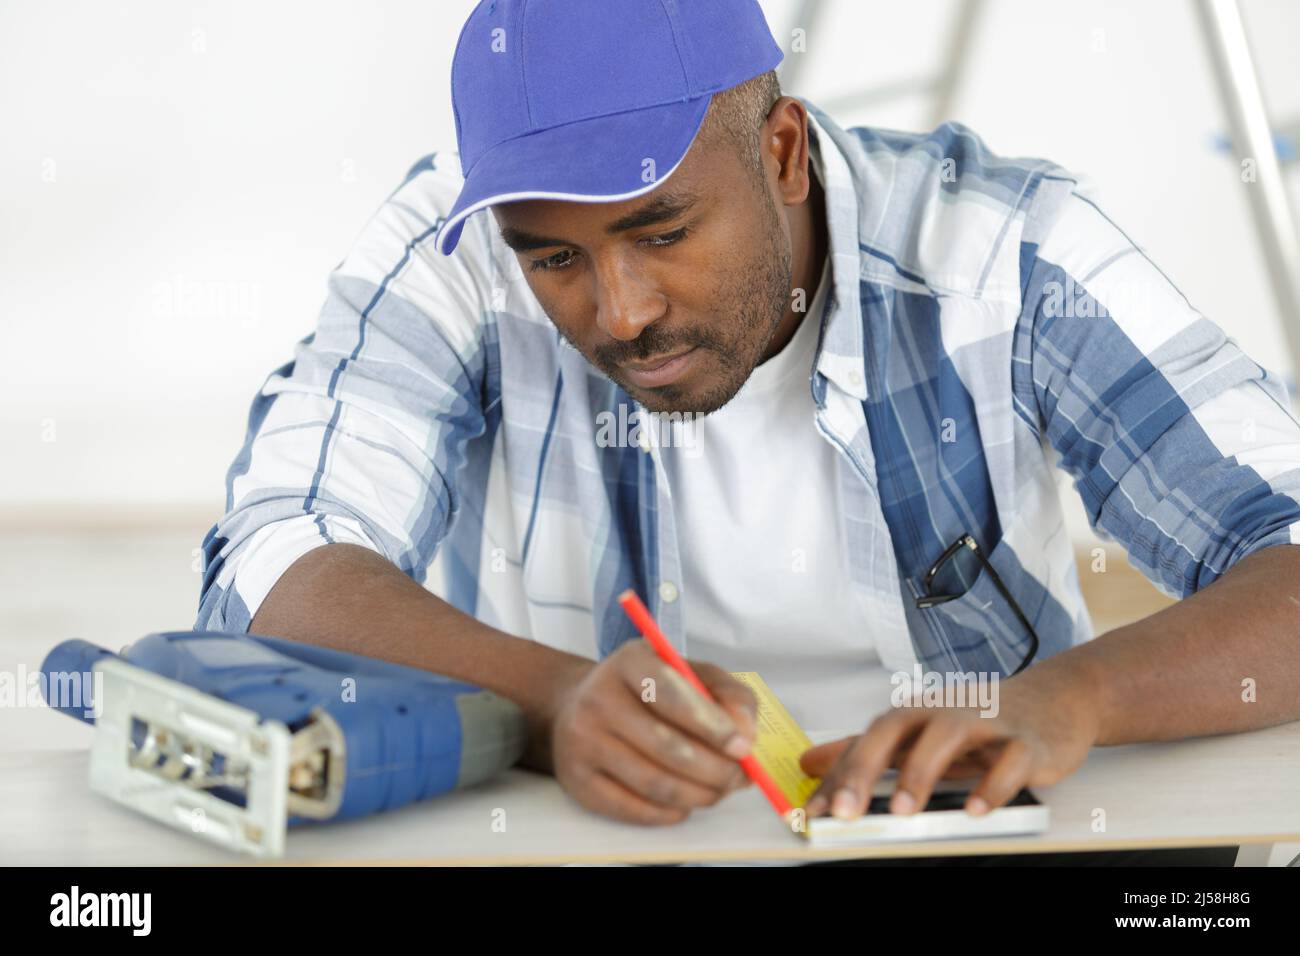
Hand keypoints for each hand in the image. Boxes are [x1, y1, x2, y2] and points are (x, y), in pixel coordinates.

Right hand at [549, 640, 757, 823]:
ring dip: (698, 794)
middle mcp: (598, 698)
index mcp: (629, 661)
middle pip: (666, 746)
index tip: (742, 747)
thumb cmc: (647, 690)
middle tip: (738, 778)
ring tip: (718, 790)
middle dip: (715, 769)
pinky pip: (634, 809)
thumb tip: (746, 735)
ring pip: (654, 783)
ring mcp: (583, 742)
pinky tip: (685, 802)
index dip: (712, 725)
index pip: (672, 695)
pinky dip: (670, 813)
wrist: (578, 706)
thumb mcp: (690, 673)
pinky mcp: (578, 781)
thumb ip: (729, 695)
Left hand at [798, 665, 1101, 818]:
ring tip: (901, 812)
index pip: (866, 738)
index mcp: (914, 713)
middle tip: (845, 809)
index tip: (815, 810)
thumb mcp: (918, 733)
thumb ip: (865, 749)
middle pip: (896, 728)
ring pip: (947, 737)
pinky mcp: (1026, 741)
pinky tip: (975, 810)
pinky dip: (992, 785)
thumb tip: (811, 764)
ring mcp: (985, 722)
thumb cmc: (979, 720)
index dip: (837, 773)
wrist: (1053, 699)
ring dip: (921, 775)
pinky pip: (1009, 760)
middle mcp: (943, 711)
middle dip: (866, 768)